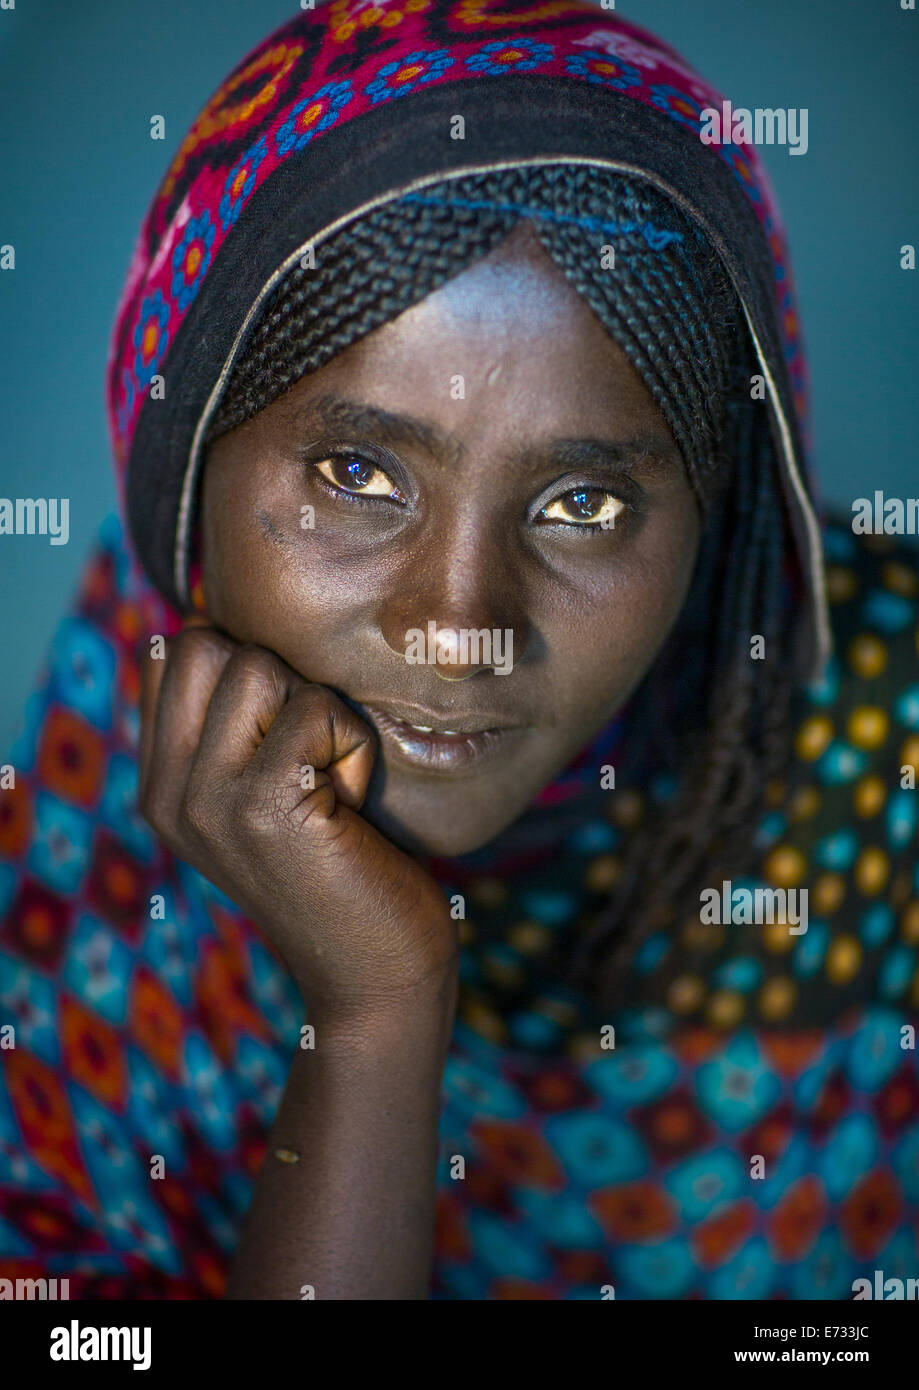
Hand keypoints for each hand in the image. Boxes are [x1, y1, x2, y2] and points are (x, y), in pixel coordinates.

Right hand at [138, 620, 458, 1027]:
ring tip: (328, 786)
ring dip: (319, 715)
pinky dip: (353, 747)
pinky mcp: (264, 808)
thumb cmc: (342, 866)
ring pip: (260, 668)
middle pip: (204, 645)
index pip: (170, 653)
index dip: (245, 669)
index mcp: (162, 786)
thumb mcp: (265, 792)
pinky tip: (350, 808)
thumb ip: (231, 724)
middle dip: (278, 682)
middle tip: (308, 760)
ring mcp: (207, 802)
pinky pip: (317, 710)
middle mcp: (168, 794)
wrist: (373, 977)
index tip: (281, 741)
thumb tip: (218, 624)